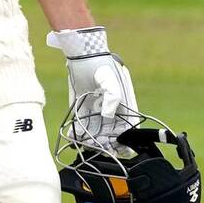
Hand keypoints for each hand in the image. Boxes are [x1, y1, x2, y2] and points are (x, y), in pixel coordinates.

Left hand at [47, 26, 139, 146]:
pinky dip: (78, 132)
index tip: (120, 149)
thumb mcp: (110, 78)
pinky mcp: (81, 106)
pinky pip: (81, 123)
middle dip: (107, 142)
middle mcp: (110, 108)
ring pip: (96, 130)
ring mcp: (95, 108)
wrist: (81, 54)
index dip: (125, 139)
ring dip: (92, 140)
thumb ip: (113, 96)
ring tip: (86, 145)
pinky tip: (75, 138)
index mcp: (124, 102)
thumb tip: (108, 115)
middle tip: (99, 147)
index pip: (128, 125)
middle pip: (111, 132)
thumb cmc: (100, 64)